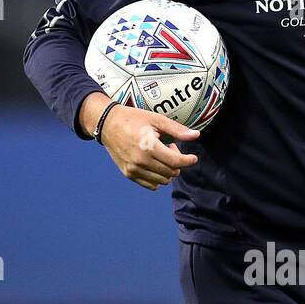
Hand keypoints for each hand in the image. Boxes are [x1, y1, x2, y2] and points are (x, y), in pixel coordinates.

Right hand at [78, 93, 199, 189]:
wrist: (108, 124)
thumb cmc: (134, 119)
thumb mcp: (156, 119)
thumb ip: (177, 129)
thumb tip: (196, 135)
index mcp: (148, 146)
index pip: (175, 162)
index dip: (188, 160)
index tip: (193, 158)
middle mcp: (140, 160)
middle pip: (171, 172)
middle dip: (176, 162)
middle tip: (169, 148)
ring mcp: (133, 169)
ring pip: (162, 181)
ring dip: (167, 171)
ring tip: (160, 156)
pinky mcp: (128, 174)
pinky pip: (151, 185)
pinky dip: (158, 178)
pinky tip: (154, 164)